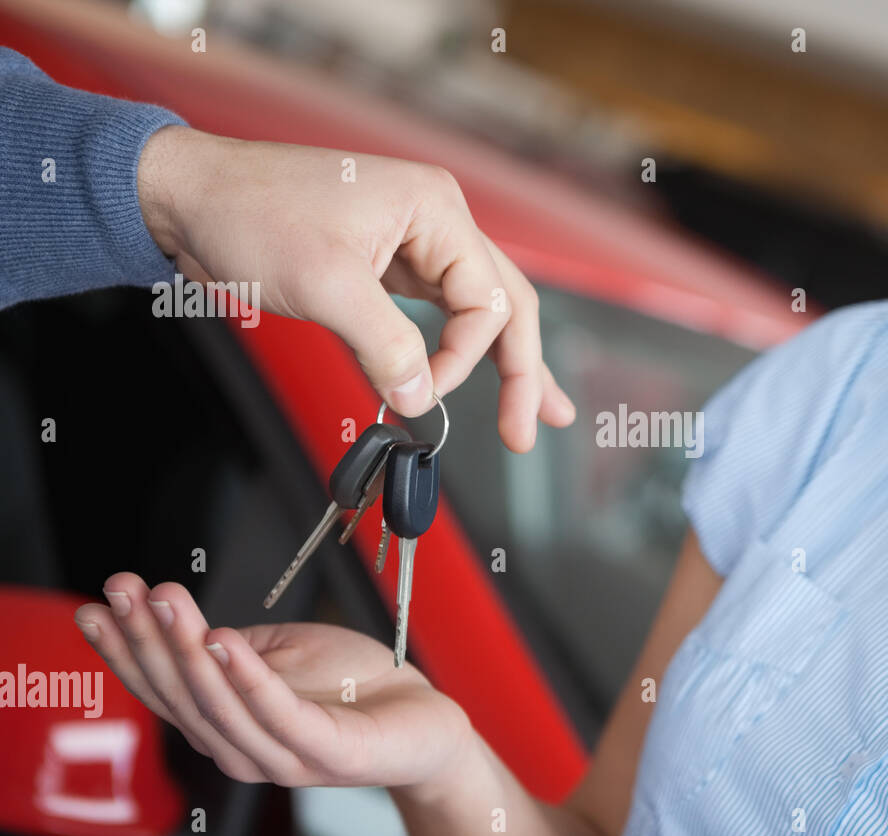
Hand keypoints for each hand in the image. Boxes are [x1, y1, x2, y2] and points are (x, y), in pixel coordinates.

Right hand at [74, 574, 472, 791]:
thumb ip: (237, 647)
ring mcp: (281, 757)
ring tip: (167, 601)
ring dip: (186, 650)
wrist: (424, 718)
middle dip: (145, 638)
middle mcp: (241, 747)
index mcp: (227, 723)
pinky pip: (277, 715)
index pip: (164, 686)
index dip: (127, 646)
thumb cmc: (357, 685)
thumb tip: (189, 625)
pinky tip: (223, 640)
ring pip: (218, 704)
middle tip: (124, 587)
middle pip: (180, 694)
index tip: (100, 602)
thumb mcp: (285, 651)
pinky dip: (247, 677)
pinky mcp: (323, 753)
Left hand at [137, 126, 574, 451]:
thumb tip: (422, 400)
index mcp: (435, 208)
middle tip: (532, 427)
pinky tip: (475, 376)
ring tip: (540, 409)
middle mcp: (436, 220)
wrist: (188, 197)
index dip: (462, 358)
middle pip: (503, 302)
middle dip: (522, 369)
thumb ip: (385, 346)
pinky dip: (459, 350)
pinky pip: (439, 313)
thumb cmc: (250, 215)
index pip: (484, 300)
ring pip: (478, 310)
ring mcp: (414, 242)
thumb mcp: (326, 285)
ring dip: (508, 361)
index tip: (421, 392)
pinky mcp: (386, 266)